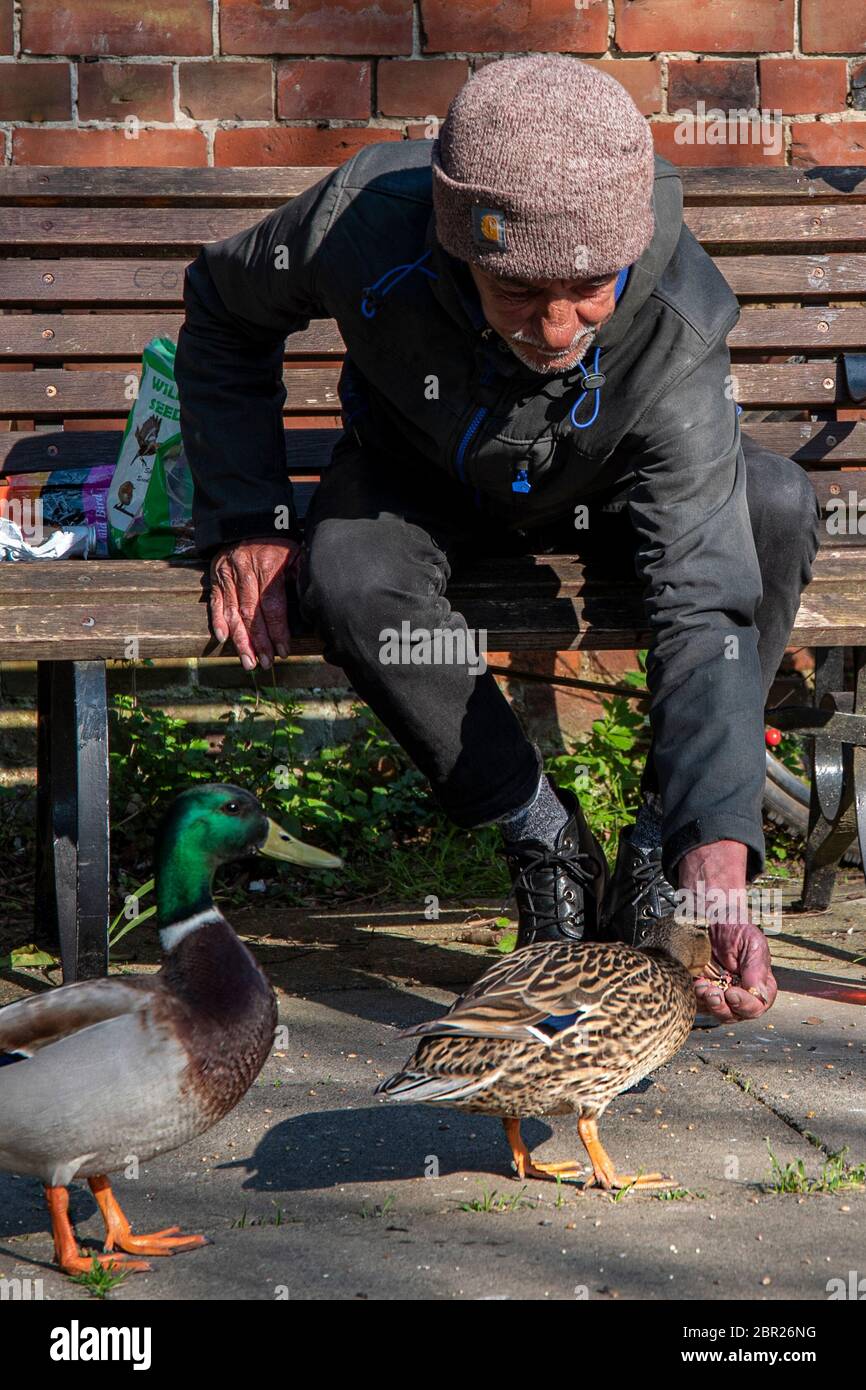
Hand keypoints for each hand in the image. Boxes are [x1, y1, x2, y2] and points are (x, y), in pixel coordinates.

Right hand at [209, 538, 300, 669]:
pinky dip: (217, 621)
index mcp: (268, 566)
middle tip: (265, 664)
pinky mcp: (216, 577)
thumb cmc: (276, 542)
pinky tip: (223, 639)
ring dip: (240, 640)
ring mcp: (228, 575)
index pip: (272, 606)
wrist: (246, 521)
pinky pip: (216, 602)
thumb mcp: (294, 552)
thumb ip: (300, 575)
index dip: (277, 631)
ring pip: (233, 613)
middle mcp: (245, 572)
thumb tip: (311, 600)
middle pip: (251, 614)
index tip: (283, 651)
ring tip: (248, 662)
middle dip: (259, 642)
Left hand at [677, 839, 774, 1023]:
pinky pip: (700, 1004)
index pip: (757, 1006)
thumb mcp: (751, 943)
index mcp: (759, 984)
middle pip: (736, 1015)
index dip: (745, 1005)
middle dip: (723, 1007)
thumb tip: (759, 995)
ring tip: (700, 986)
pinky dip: (696, 999)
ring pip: (717, 1012)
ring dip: (707, 1004)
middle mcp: (742, 993)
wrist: (711, 916)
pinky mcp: (703, 991)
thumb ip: (757, 969)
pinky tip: (693, 984)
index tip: (732, 993)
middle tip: (712, 993)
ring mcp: (722, 993)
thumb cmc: (735, 927)